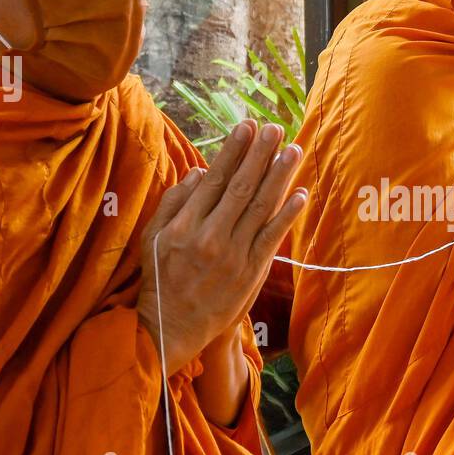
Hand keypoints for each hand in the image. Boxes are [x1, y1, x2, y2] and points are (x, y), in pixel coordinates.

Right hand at [136, 120, 306, 374]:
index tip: (247, 127)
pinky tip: (301, 193)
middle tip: (275, 129)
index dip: (233, 151)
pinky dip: (288, 215)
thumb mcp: (153, 238)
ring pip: (261, 207)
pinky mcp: (251, 272)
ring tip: (293, 150)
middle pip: (242, 187)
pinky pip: (273, 237)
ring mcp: (234, 254)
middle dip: (261, 155)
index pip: (215, 179)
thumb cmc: (160, 279)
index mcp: (185, 224)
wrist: (173, 327)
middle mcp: (210, 236)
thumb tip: (199, 172)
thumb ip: (173, 203)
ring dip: (280, 176)